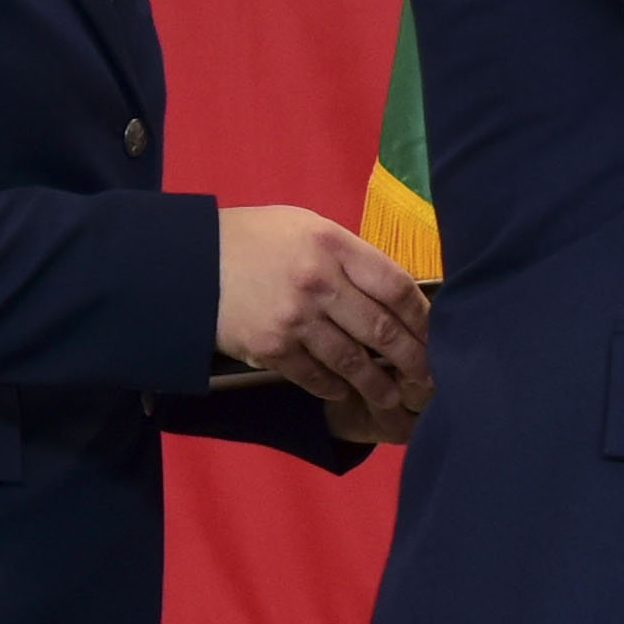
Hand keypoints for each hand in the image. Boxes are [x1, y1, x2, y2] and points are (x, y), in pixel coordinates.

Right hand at [216, 207, 432, 439]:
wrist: (188, 263)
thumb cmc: (254, 240)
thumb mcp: (305, 227)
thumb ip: (347, 256)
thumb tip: (390, 290)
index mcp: (333, 244)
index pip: (395, 285)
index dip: (422, 315)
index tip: (435, 333)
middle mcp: (318, 281)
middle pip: (381, 328)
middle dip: (412, 358)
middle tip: (426, 377)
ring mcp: (295, 318)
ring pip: (352, 360)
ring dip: (377, 383)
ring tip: (393, 396)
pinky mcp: (271, 348)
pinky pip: (315, 376)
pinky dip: (333, 387)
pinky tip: (343, 392)